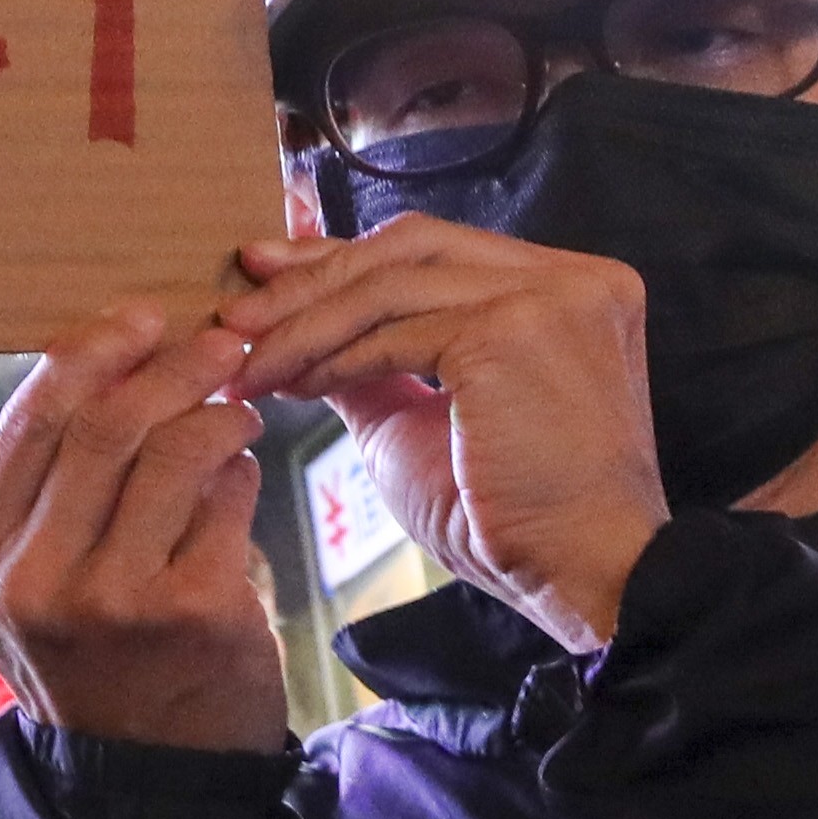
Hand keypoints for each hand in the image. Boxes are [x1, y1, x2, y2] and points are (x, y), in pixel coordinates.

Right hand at [0, 302, 295, 750]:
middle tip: (220, 342)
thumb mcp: (26, 580)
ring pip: (171, 452)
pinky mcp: (191, 613)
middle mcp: (26, 581)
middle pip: (101, 424)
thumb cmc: (92, 655)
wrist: (148, 777)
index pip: (28, 421)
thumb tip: (105, 358)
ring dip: (218, 412)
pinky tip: (243, 475)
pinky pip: (227, 500)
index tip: (142, 316)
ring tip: (238, 410)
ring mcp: (108, 601)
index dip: (92, 351)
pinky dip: (242, 472)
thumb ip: (44, 489)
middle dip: (170, 364)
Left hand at [216, 218, 667, 654]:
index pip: (431, 251)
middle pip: (408, 247)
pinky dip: (334, 357)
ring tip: (246, 365)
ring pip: (390, 285)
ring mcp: (553, 295)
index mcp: (567, 288)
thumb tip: (298, 327)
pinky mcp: (517, 329)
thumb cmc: (512, 515)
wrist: (583, 571)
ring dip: (303, 326)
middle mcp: (573, 276)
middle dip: (309, 280)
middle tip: (234, 316)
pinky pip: (396, 333)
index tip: (262, 271)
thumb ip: (372, 362)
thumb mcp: (421, 419)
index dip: (338, 257)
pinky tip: (293, 386)